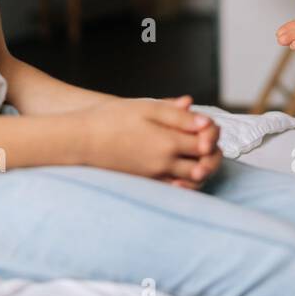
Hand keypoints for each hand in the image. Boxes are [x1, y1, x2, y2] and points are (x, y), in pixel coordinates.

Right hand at [73, 94, 222, 189]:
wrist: (81, 140)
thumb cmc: (112, 119)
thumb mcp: (147, 107)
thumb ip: (177, 115)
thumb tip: (205, 121)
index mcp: (168, 142)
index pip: (206, 143)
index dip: (211, 133)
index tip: (205, 125)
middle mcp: (164, 164)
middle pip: (204, 165)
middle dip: (212, 154)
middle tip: (207, 142)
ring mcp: (155, 176)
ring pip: (192, 180)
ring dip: (202, 168)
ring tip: (198, 154)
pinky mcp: (146, 182)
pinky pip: (175, 188)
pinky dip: (185, 181)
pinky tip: (182, 168)